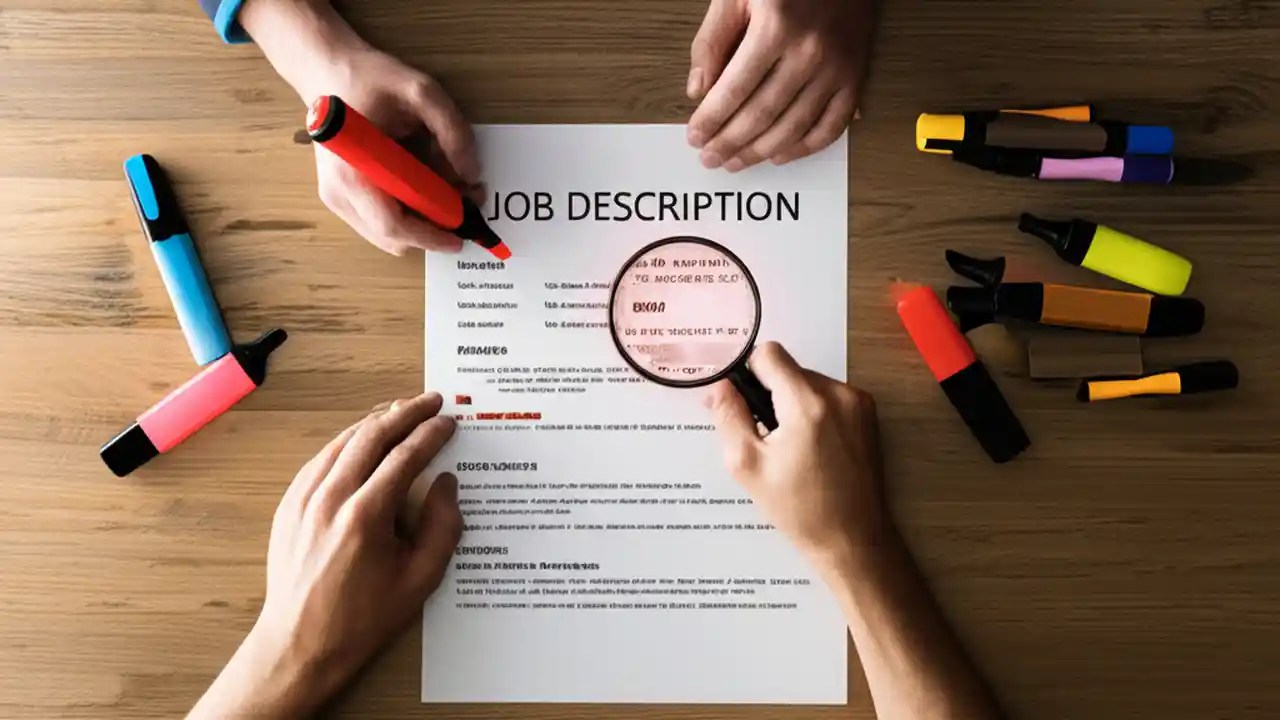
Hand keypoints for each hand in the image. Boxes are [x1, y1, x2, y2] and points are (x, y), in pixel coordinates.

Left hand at [189, 393, 462, 717]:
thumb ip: (442, 527)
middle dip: (405, 412)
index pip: (404, 457)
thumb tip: (446, 484)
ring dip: (375, 421)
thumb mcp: (420, 580)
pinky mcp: (288, 506)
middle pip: (371, 436)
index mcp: (364, 517)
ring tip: (401, 410)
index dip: (431, 434)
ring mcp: (303, 500)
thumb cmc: (362, 619)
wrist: (300, 645)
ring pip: (343, 441)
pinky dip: (347, 441)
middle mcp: (329, 499)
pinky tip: (362, 438)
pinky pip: (321, 459)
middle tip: (430, 401)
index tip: (449, 422)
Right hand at [309, 48, 479, 254]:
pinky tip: (424, 188)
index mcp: (351, 172)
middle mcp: (339, 193)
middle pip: (391, 238)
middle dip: (432, 229)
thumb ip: (452, 131)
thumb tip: (471, 175)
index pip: (392, 224)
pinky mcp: (343, 198)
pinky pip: (381, 221)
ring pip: (387, 235)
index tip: (460, 233)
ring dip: (422, 223)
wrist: (328, 72)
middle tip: (465, 205)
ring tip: (449, 192)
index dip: (430, 235)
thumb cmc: (369, 79)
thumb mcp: (422, 92)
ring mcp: (337, 198)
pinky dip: (408, 214)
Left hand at [686, 0, 875, 170]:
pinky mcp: (856, 77)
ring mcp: (836, 68)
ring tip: (735, 162)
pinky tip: (779, 156)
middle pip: (762, 114)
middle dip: (730, 142)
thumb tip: (698, 91)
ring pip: (793, 127)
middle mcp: (809, 52)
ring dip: (760, 152)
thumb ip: (712, 39)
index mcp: (776, 27)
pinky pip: (831, 127)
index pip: (734, 89)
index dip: (711, 119)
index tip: (695, 138)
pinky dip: (804, 148)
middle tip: (709, 158)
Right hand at [703, 343, 887, 565]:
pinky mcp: (867, 415)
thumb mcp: (747, 466)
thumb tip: (720, 386)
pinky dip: (812, 413)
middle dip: (770, 396)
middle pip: (788, 370)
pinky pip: (828, 396)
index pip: (769, 355)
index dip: (748, 375)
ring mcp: (858, 403)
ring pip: (807, 382)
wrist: (853, 539)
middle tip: (764, 438)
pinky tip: (810, 449)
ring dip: (791, 405)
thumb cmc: (799, 509)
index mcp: (808, 404)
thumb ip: (729, 417)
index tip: (744, 406)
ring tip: (790, 449)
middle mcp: (839, 394)